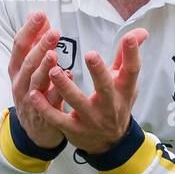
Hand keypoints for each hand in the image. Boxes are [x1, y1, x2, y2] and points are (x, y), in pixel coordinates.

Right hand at [8, 11, 68, 148]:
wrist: (34, 129)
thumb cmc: (34, 90)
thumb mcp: (30, 67)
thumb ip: (35, 43)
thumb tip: (38, 16)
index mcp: (16, 68)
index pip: (19, 45)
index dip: (29, 30)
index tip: (40, 15)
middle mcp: (19, 82)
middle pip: (28, 61)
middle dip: (39, 46)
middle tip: (53, 32)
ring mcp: (29, 99)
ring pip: (35, 81)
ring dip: (44, 67)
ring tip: (53, 54)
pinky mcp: (42, 113)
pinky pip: (50, 100)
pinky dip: (57, 88)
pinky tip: (67, 76)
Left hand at [28, 28, 149, 153]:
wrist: (110, 142)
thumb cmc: (116, 104)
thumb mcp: (125, 83)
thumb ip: (126, 56)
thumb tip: (140, 31)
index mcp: (123, 90)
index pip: (131, 71)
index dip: (132, 55)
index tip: (130, 37)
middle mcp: (109, 105)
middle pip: (106, 88)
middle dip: (99, 72)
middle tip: (91, 55)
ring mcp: (91, 119)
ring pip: (78, 103)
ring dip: (65, 87)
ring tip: (54, 70)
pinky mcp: (74, 129)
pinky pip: (58, 119)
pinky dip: (45, 108)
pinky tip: (34, 94)